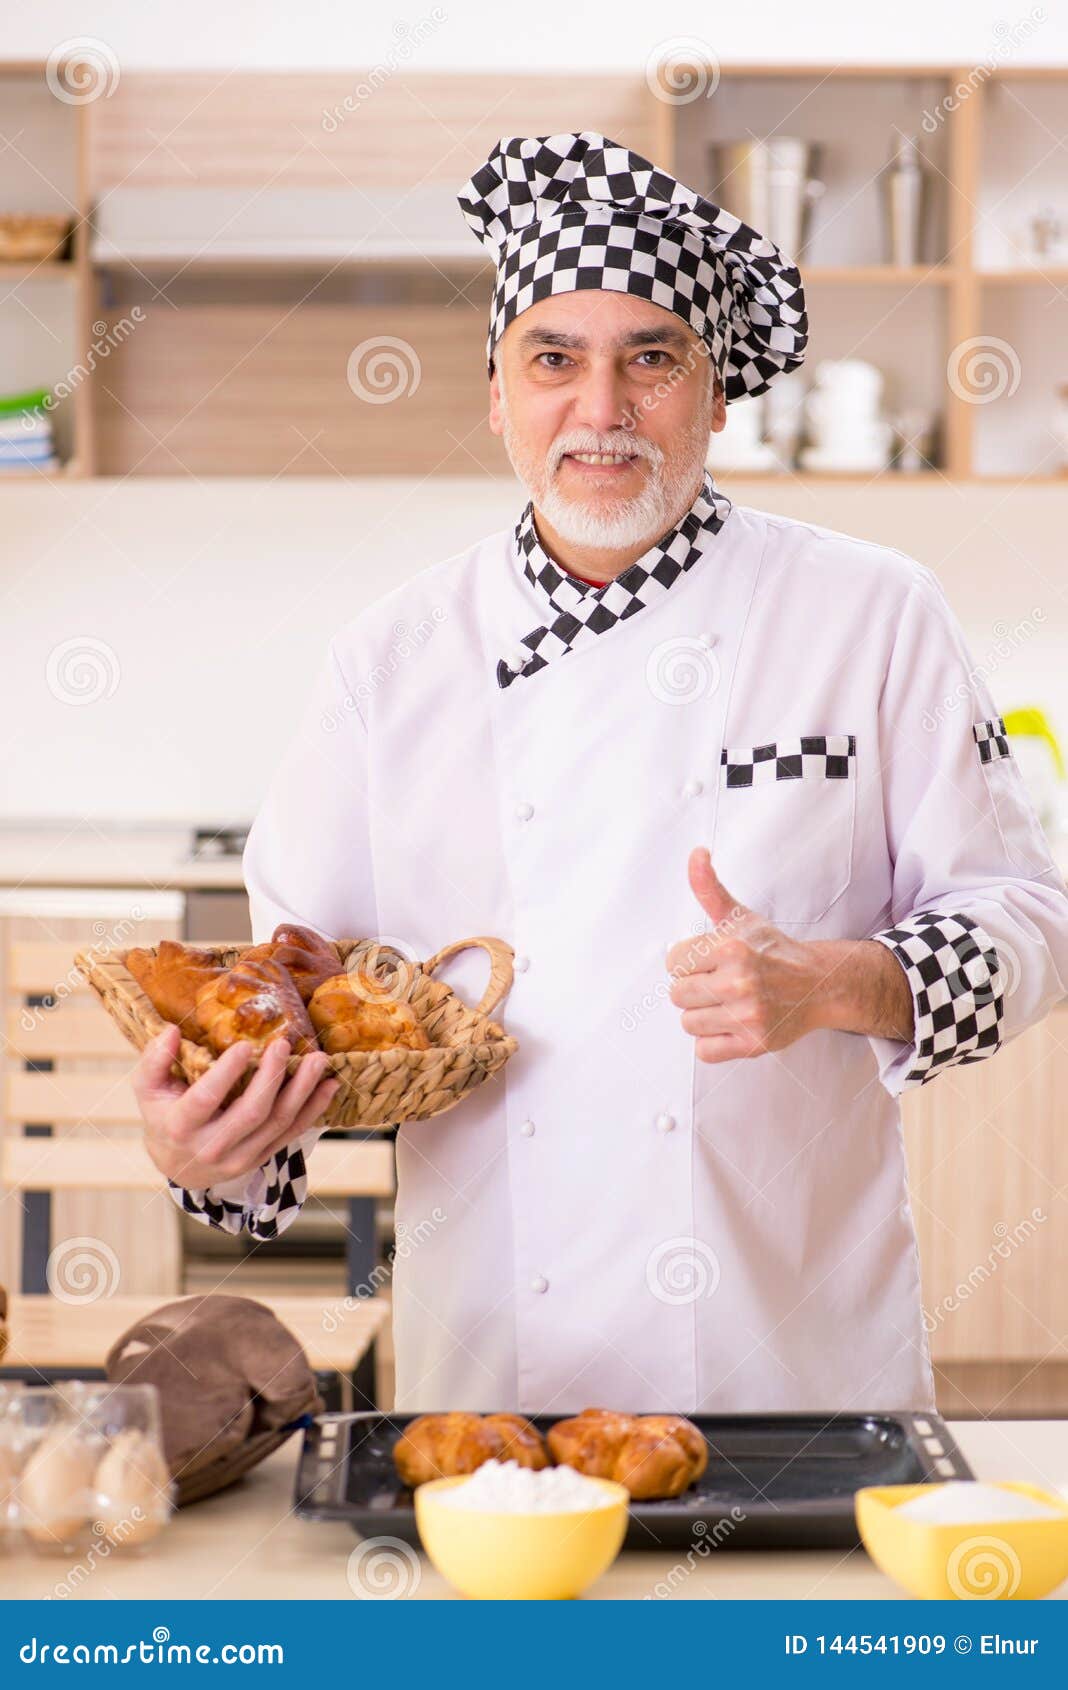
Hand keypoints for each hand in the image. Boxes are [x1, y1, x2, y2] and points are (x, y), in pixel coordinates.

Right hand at [132, 1023, 339, 1188]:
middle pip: (251, 1114)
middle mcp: (212, 1147)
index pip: (205, 1100)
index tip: (244, 1046)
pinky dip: (313, 1110)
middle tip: (284, 1045)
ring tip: (318, 1060)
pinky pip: (291, 1134)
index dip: (226, 1075)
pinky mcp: (261, 1158)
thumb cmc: (163, 1114)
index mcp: (181, 1127)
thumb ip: (154, 1059)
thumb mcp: (147, 1089)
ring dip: (302, 1091)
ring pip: (277, 1124)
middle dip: (271, 1078)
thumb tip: (170, 1030)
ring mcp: (240, 1158)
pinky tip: (328, 1086)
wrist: (178, 1164)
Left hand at [667, 849, 914, 1063]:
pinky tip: (730, 1024)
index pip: (672, 962)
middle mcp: (739, 982)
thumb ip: (709, 888)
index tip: (709, 962)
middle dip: (695, 988)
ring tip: (727, 1003)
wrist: (818, 984)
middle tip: (720, 983)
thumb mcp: (740, 917)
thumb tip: (696, 853)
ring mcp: (748, 1016)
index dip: (687, 962)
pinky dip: (713, 1042)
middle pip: (677, 994)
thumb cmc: (773, 951)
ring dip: (703, 1016)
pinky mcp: (754, 1044)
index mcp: (731, 948)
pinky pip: (705, 1051)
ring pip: (688, 1023)